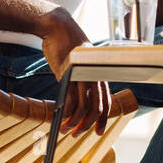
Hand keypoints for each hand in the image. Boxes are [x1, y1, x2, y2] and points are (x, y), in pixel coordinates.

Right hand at [39, 8, 110, 136]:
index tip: (97, 132)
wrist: (57, 27)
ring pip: (83, 106)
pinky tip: (60, 119)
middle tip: (77, 135)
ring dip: (74, 122)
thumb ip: (79, 81)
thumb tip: (73, 99)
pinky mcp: (68, 73)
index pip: (105, 101)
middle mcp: (94, 76)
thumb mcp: (77, 65)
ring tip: (66, 130)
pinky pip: (69, 99)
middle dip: (87, 125)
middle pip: (96, 107)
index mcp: (99, 74)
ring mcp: (82, 75)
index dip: (102, 119)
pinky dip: (66, 113)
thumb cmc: (66, 46)